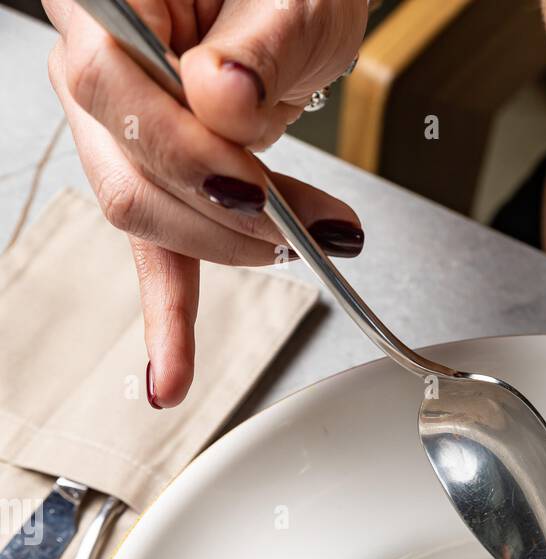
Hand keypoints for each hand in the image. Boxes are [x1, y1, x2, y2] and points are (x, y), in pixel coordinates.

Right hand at [44, 0, 368, 405]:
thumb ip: (254, 45)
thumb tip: (220, 99)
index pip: (119, 94)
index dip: (191, 157)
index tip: (260, 191)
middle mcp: (91, 61)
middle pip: (129, 176)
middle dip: (223, 221)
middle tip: (302, 227)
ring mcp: (113, 123)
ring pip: (147, 220)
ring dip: (230, 252)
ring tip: (307, 243)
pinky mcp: (152, 171)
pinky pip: (155, 251)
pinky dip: (169, 318)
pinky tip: (170, 378)